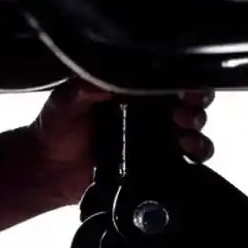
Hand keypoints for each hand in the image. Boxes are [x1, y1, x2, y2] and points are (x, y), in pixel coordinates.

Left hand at [29, 79, 215, 206]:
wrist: (48, 170)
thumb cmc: (57, 128)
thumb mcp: (68, 99)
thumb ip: (87, 86)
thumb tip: (112, 77)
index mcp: (134, 92)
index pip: (170, 80)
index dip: (186, 81)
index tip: (187, 87)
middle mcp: (151, 114)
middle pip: (190, 106)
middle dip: (197, 107)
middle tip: (186, 113)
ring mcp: (156, 141)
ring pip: (194, 133)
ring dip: (199, 134)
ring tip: (187, 138)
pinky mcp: (157, 167)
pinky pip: (186, 163)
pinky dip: (195, 159)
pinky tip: (187, 156)